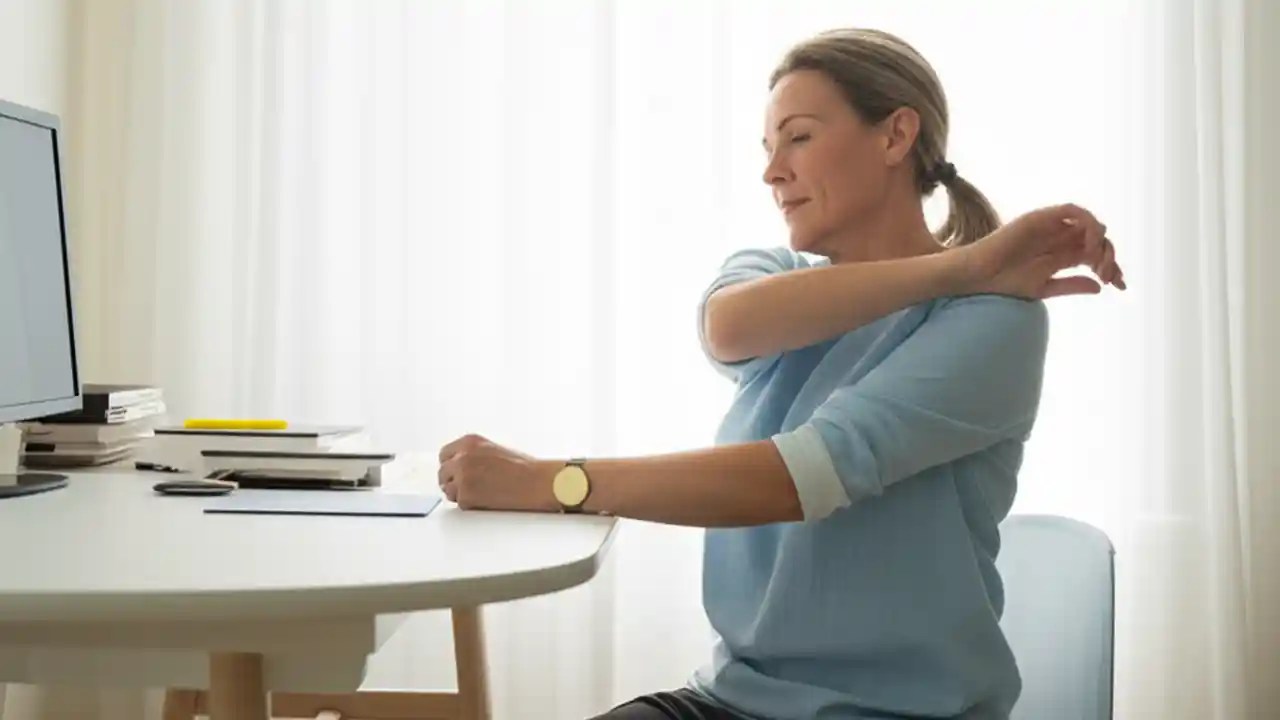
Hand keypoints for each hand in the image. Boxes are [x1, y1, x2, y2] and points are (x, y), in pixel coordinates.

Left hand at [437, 434, 559, 511]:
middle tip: (468, 488)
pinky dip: (471, 505)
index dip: (451, 466)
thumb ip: (473, 455)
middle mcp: (462, 457)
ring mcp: (462, 476)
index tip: (456, 473)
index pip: (445, 455)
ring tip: (483, 494)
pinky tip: (488, 500)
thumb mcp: (494, 450)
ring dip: (460, 494)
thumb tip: (459, 468)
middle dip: (452, 481)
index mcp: (469, 442)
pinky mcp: (466, 495)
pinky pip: (460, 504)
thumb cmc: (524, 468)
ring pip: (448, 490)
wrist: (536, 482)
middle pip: (442, 473)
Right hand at [958, 203, 1126, 298]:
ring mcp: (1051, 226)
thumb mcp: (1044, 288)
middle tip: (1108, 276)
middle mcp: (1059, 238)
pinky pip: (1073, 211)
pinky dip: (1087, 223)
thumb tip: (1099, 287)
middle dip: (1110, 257)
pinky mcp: (1041, 218)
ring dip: (1100, 241)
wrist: (978, 275)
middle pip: (1097, 240)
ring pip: (1089, 224)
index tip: (1119, 285)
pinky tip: (1089, 246)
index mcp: (1060, 255)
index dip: (1111, 267)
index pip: (1095, 255)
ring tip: (1098, 263)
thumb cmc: (1003, 283)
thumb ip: (1071, 285)